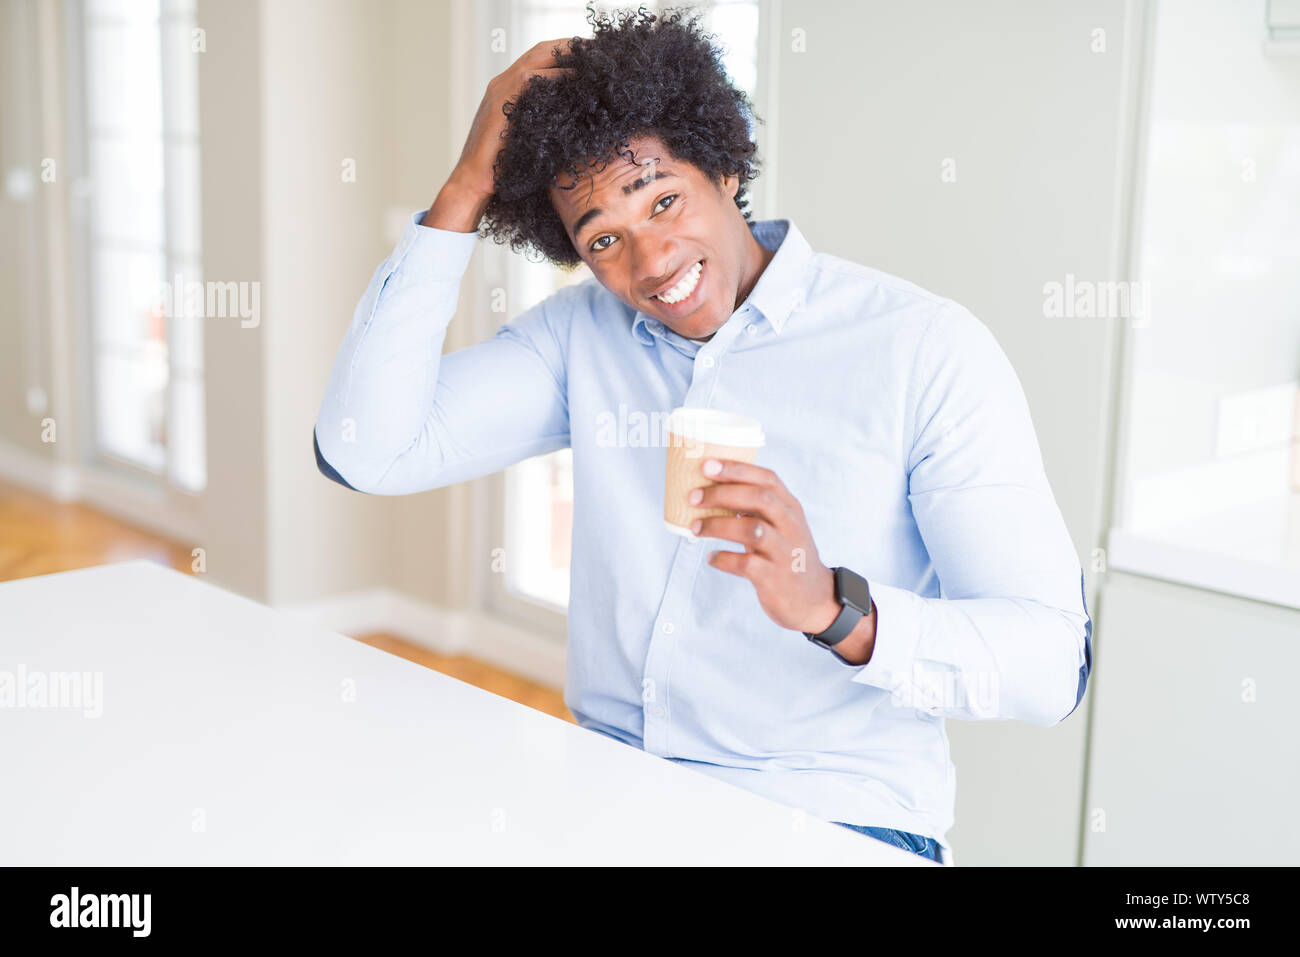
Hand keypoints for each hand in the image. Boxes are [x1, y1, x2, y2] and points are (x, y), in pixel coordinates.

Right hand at [450, 38, 579, 199]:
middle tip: (598, 48)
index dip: (565, 52)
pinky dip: (554, 75)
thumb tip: (573, 118)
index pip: (539, 58)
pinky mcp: (499, 103)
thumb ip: (542, 120)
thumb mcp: (527, 136)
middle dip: (570, 46)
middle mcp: (502, 82)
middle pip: (541, 50)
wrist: (473, 182)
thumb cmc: (502, 167)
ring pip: (536, 57)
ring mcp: (499, 90)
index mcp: (507, 88)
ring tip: (593, 56)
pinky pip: (530, 80)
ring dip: (566, 53)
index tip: (591, 54)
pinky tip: (575, 76)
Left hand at [691, 458, 842, 635]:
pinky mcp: (774, 577)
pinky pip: (745, 564)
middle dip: (722, 494)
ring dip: (717, 525)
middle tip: (693, 497)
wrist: (815, 599)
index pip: (767, 479)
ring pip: (751, 529)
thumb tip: (714, 489)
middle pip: (759, 499)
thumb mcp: (782, 526)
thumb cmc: (788, 556)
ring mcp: (784, 552)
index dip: (737, 470)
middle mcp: (790, 526)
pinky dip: (723, 558)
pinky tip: (712, 557)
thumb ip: (758, 508)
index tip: (708, 465)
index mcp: (791, 508)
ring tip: (696, 528)